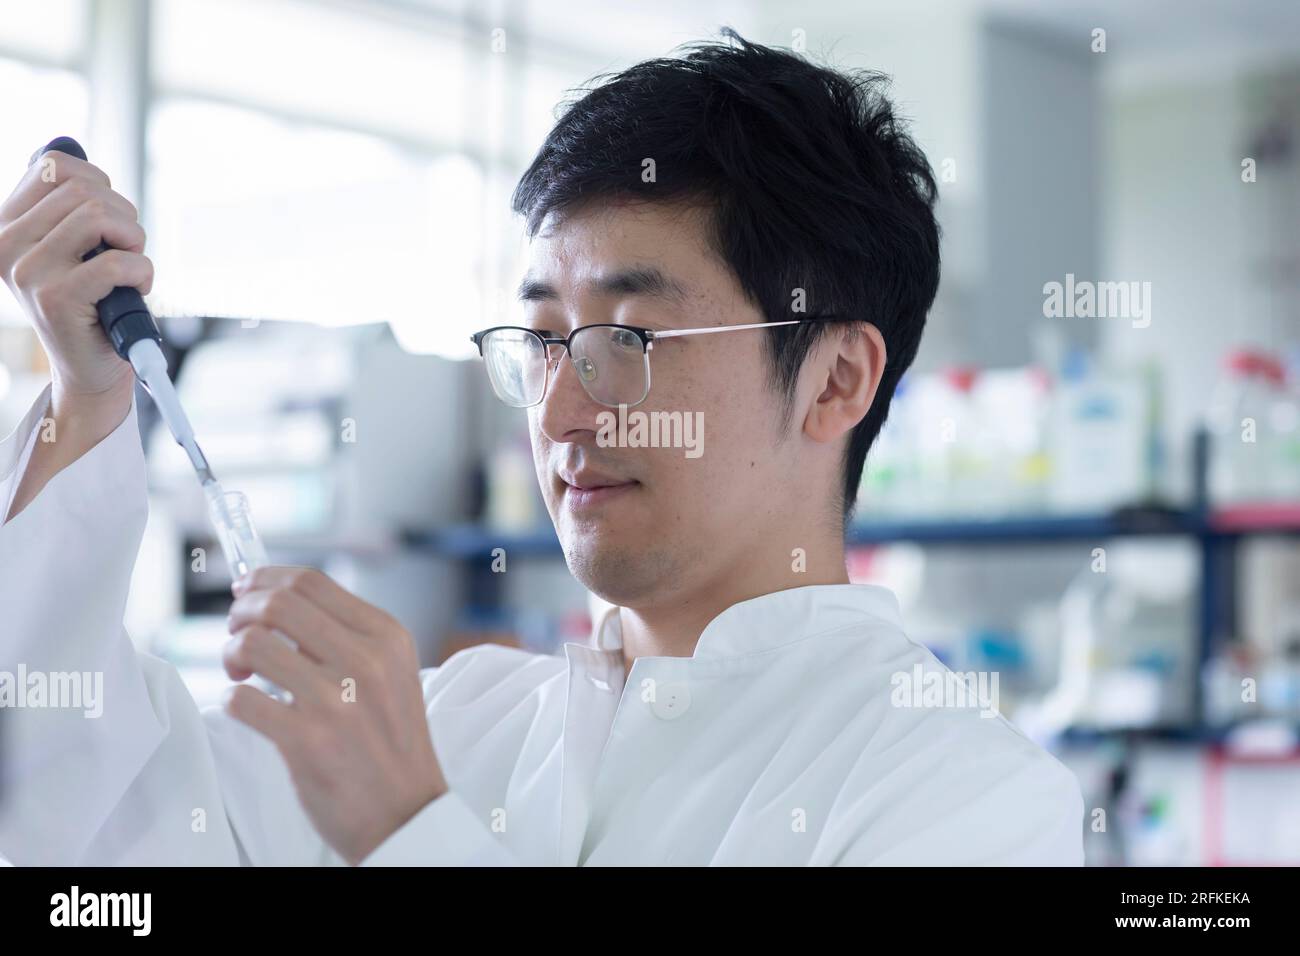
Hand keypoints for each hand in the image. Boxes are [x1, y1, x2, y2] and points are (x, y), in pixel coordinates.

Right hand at [0, 149, 147, 401]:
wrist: (90, 367)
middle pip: (85, 189)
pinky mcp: (57, 299)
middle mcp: (5, 245)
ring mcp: (27, 272)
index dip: (98, 183)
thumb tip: (66, 150)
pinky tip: (135, 288)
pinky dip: (142, 272)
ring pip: (100, 216)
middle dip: (124, 216)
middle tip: (125, 250)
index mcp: (5, 225)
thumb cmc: (91, 302)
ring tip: (129, 269)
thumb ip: (63, 202)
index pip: (53, 166)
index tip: (107, 217)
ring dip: (134, 241)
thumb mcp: (68, 244)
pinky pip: (117, 262)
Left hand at [223, 567, 447, 864]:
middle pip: (278, 604)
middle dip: (241, 613)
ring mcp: (337, 700)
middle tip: (236, 634)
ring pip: (253, 645)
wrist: (407, 812)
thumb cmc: (391, 742)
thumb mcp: (392, 672)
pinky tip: (248, 708)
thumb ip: (347, 635)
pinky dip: (232, 700)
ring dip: (231, 655)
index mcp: (388, 637)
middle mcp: (367, 661)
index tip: (247, 590)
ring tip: (240, 674)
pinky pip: (242, 700)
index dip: (265, 579)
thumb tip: (277, 601)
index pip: (311, 582)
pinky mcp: (308, 740)